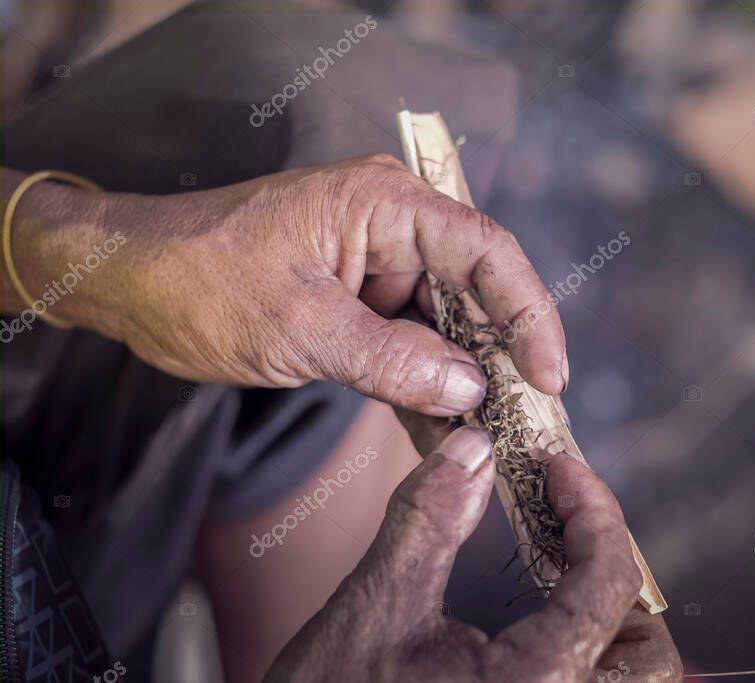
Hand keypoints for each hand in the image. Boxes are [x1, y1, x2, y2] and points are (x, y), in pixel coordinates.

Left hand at [11, 156, 564, 414]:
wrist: (128, 282)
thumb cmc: (199, 281)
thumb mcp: (299, 327)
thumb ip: (391, 360)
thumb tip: (470, 390)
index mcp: (385, 204)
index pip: (487, 251)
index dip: (530, 313)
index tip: (548, 376)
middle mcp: (393, 227)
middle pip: (478, 290)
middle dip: (503, 356)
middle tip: (528, 420)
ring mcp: (378, 265)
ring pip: (448, 324)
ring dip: (466, 380)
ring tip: (493, 437)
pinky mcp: (361, 300)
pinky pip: (411, 343)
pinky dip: (424, 386)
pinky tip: (443, 432)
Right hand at [263, 426, 681, 681]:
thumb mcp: (376, 607)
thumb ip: (431, 521)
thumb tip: (473, 450)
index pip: (611, 585)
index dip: (596, 512)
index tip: (562, 470)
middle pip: (647, 651)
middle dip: (615, 580)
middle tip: (566, 528)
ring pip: (625, 681)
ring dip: (605, 620)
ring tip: (554, 570)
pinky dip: (581, 651)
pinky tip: (531, 618)